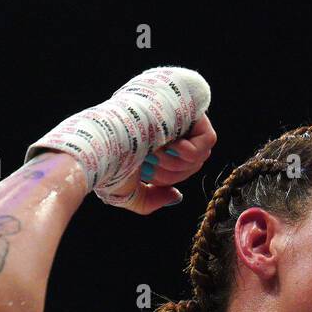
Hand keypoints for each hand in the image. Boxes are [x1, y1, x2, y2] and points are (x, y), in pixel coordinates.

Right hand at [101, 113, 216, 214]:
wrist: (103, 143)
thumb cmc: (109, 168)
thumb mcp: (130, 195)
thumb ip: (152, 199)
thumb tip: (176, 196)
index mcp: (156, 146)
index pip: (180, 169)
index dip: (168, 178)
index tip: (146, 172)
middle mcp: (169, 131)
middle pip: (192, 164)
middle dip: (173, 173)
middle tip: (149, 162)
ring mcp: (179, 120)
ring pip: (201, 155)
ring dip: (179, 164)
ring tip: (155, 152)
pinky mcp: (189, 111)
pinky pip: (208, 139)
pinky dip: (192, 151)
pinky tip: (171, 145)